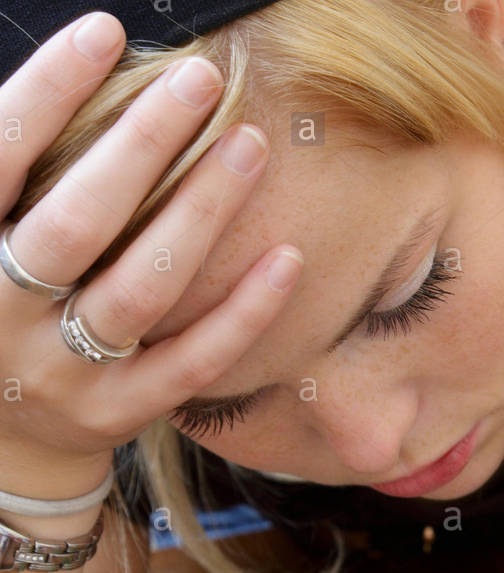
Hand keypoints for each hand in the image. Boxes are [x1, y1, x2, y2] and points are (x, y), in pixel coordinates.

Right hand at [0, 11, 302, 488]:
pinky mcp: (118, 415)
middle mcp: (4, 317)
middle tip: (199, 79)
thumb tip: (77, 72)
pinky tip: (287, 259)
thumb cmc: (0, 304)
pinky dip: (242, 312)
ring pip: (141, 290)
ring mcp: (63, 374)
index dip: (47, 92)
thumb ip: (14, 177)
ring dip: (200, 213)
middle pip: (76, 223)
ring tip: (249, 146)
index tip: (105, 32)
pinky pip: (192, 362)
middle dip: (140, 144)